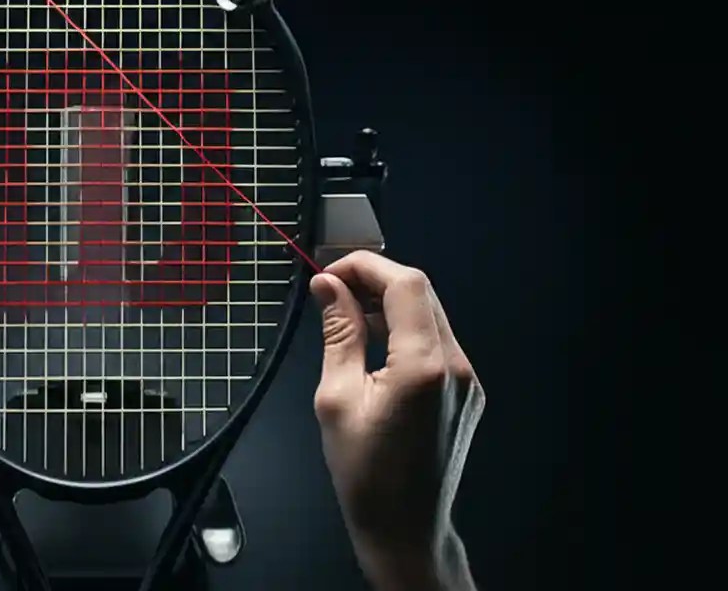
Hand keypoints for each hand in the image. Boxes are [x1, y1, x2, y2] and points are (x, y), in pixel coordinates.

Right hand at [310, 252, 484, 590]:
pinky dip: (404, 329)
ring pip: (431, 315)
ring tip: (346, 313)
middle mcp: (455, 367)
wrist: (406, 528)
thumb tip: (328, 289)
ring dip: (389, 303)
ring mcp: (466, 379)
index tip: (328, 275)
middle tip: (332, 288)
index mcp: (424, 367)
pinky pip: (436, 342)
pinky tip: (373, 341)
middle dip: (375, 279)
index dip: (365, 267)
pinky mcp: (466, 392)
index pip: (406, 284)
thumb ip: (339, 335)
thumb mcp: (336, 399)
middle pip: (421, 293)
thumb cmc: (365, 474)